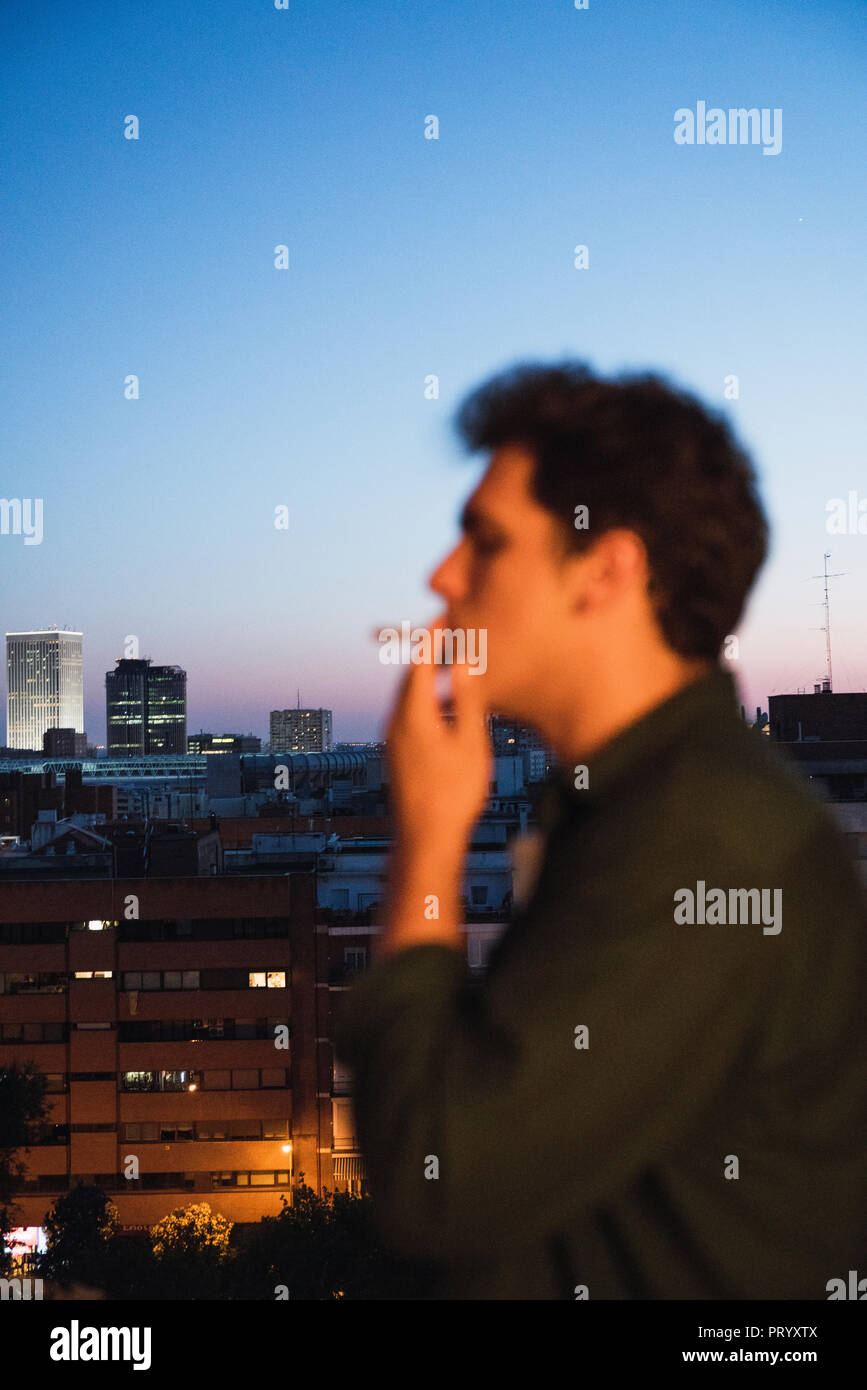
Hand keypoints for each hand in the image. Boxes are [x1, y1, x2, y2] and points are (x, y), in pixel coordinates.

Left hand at [384, 623, 490, 857]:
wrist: (426, 841)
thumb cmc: (452, 795)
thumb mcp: (470, 741)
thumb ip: (467, 698)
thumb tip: (464, 661)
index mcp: (412, 713)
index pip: (420, 660)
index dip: (434, 635)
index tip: (446, 615)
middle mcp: (396, 723)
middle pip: (410, 676)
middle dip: (429, 652)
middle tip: (450, 634)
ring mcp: (393, 741)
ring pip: (409, 697)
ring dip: (429, 678)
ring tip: (453, 668)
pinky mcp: (397, 756)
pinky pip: (409, 715)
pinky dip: (427, 701)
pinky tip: (447, 711)